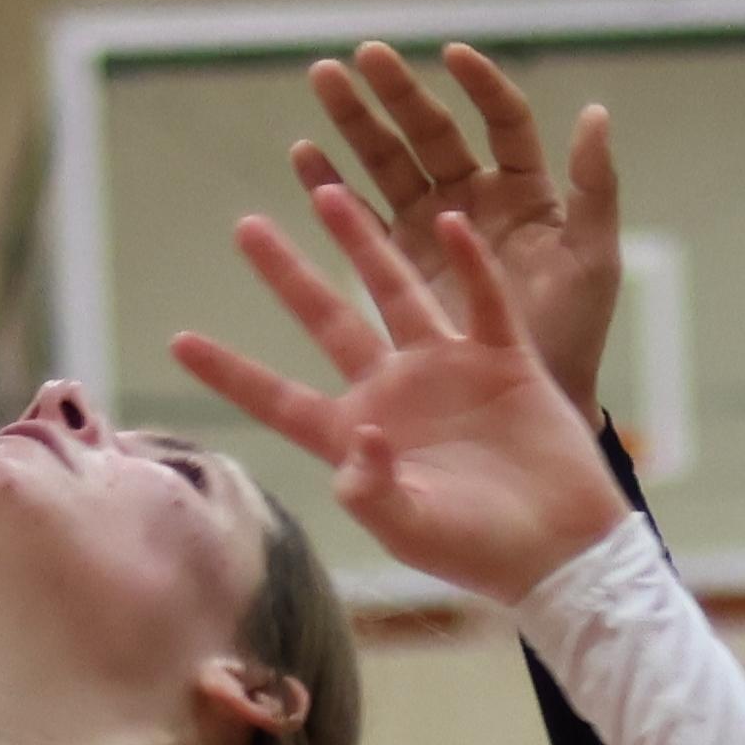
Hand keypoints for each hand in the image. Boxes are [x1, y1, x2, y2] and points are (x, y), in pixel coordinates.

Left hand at [173, 187, 625, 610]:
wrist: (563, 549)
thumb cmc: (484, 553)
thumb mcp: (416, 531)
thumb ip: (374, 492)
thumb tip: (358, 435)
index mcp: (361, 438)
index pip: (281, 400)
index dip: (232, 372)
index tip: (180, 341)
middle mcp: (395, 394)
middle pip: (328, 322)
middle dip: (287, 275)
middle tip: (246, 227)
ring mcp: (448, 370)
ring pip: (395, 290)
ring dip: (363, 242)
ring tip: (328, 190)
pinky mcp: (501, 358)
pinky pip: (482, 296)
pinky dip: (468, 261)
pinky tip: (449, 220)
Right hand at [294, 42, 620, 432]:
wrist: (533, 402)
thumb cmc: (574, 337)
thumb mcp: (594, 263)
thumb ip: (595, 189)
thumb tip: (595, 112)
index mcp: (524, 189)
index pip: (501, 120)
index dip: (480, 86)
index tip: (452, 57)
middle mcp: (473, 197)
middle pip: (432, 130)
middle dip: (398, 92)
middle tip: (365, 55)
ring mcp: (432, 228)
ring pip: (390, 160)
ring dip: (356, 121)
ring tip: (324, 79)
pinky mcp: (399, 265)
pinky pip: (361, 215)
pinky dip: (332, 186)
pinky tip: (304, 156)